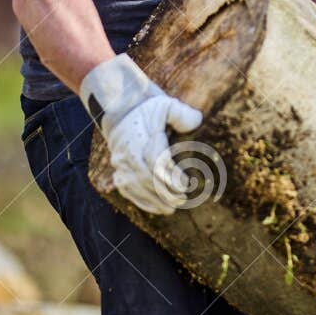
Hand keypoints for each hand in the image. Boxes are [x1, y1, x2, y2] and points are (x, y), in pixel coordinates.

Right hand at [107, 93, 202, 213]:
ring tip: (172, 208)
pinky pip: (128, 192)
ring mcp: (120, 164)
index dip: (169, 175)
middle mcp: (126, 152)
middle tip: (182, 199)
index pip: (154, 160)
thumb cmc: (150, 111)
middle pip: (144, 177)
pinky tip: (158, 209)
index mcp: (139, 136)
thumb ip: (182, 113)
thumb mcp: (166, 105)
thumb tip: (196, 122)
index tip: (185, 184)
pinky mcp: (119, 172)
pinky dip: (143, 202)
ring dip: (154, 200)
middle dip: (164, 191)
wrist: (123, 113)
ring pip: (135, 188)